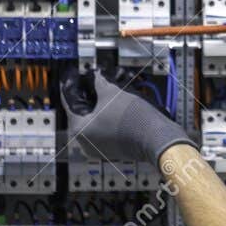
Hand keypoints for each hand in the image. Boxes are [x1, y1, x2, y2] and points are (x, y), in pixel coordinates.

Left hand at [60, 70, 193, 164]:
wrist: (156, 137)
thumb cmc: (132, 117)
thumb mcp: (111, 92)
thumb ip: (98, 82)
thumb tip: (95, 75)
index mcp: (79, 130)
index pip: (70, 103)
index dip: (73, 86)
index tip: (74, 77)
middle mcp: (85, 143)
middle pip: (81, 113)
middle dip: (87, 96)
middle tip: (90, 82)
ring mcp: (99, 149)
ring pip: (93, 122)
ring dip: (97, 107)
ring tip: (104, 92)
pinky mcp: (112, 150)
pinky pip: (103, 130)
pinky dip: (105, 118)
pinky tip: (112, 106)